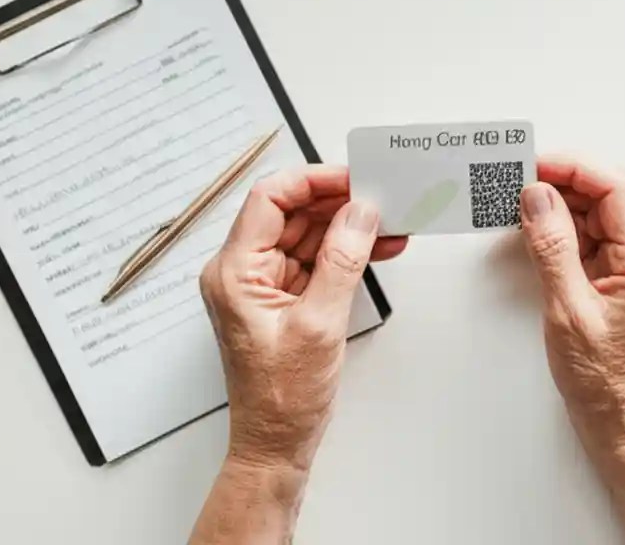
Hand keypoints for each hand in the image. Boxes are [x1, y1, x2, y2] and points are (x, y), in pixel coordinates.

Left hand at [199, 165, 406, 470]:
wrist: (276, 445)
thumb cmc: (282, 399)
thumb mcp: (319, 324)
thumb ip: (342, 261)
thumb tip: (360, 213)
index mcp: (234, 272)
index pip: (269, 199)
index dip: (312, 181)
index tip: (352, 178)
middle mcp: (241, 272)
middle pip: (290, 214)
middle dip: (338, 204)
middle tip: (381, 197)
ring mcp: (261, 286)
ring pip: (306, 236)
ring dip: (348, 228)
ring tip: (390, 222)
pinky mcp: (281, 300)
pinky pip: (314, 261)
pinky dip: (345, 253)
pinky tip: (379, 247)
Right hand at [519, 156, 624, 458]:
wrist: (623, 421)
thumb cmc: (603, 380)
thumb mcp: (566, 311)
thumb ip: (552, 246)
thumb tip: (537, 196)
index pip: (616, 186)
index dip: (572, 167)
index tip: (532, 166)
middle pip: (610, 193)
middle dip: (563, 183)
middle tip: (517, 184)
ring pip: (603, 211)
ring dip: (563, 205)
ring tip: (521, 208)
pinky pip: (601, 235)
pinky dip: (570, 229)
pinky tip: (541, 232)